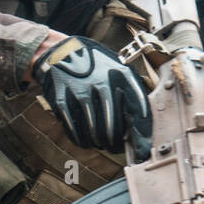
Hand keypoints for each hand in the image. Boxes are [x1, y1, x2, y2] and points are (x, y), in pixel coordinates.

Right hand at [33, 36, 152, 158]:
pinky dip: (82, 140)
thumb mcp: (118, 70)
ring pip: (95, 134)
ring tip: (100, 141)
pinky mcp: (63, 102)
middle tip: (115, 145)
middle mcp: (102, 83)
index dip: (142, 135)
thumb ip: (130, 95)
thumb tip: (138, 130)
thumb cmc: (95, 66)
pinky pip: (75, 132)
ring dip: (99, 142)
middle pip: (114, 129)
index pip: (138, 110)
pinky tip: (85, 140)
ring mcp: (81, 93)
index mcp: (121, 75)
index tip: (142, 151)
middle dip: (115, 143)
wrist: (61, 52)